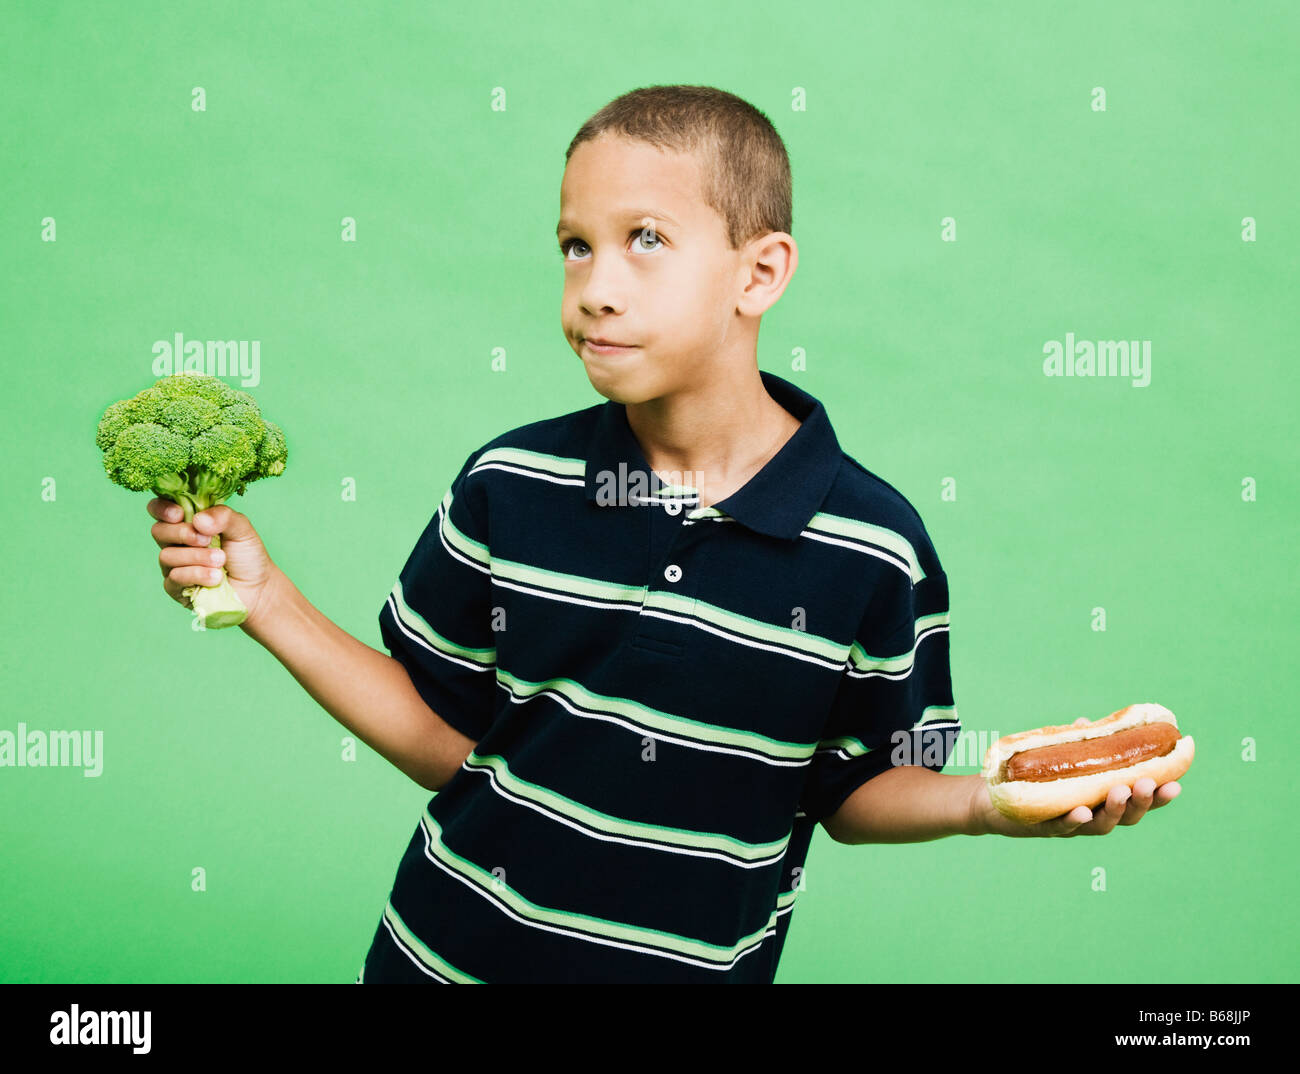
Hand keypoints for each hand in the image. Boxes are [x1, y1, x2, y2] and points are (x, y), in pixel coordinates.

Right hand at [148, 499, 280, 631]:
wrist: (258, 588)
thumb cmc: (247, 556)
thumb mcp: (242, 528)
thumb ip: (223, 516)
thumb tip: (198, 520)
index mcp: (188, 522)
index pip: (159, 509)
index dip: (162, 508)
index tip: (179, 514)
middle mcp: (176, 542)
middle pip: (159, 531)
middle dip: (183, 533)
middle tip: (208, 539)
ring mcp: (174, 566)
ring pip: (167, 556)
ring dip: (197, 557)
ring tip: (221, 560)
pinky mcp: (176, 588)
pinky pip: (174, 578)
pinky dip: (197, 575)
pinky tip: (216, 577)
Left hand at [969, 718, 1183, 837]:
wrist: (992, 797)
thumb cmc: (1035, 777)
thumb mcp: (1060, 757)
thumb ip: (1078, 744)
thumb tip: (1089, 723)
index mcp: (1102, 801)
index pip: (1138, 802)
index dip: (1159, 797)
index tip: (1178, 782)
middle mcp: (1091, 817)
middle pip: (1126, 817)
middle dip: (1141, 802)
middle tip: (1149, 783)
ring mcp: (1068, 825)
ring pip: (1099, 825)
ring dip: (1113, 810)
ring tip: (1122, 791)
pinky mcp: (1041, 827)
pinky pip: (1060, 827)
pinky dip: (1073, 820)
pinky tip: (1081, 811)